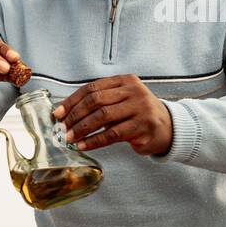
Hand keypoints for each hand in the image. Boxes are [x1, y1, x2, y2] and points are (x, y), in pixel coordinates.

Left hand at [53, 74, 173, 155]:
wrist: (168, 128)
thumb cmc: (136, 114)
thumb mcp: (121, 101)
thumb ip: (99, 103)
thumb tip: (64, 114)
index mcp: (125, 81)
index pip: (92, 88)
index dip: (72, 101)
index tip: (58, 113)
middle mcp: (134, 91)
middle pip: (96, 101)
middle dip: (75, 115)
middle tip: (63, 127)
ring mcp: (140, 108)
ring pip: (103, 117)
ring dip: (82, 128)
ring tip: (70, 138)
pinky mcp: (143, 126)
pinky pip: (112, 134)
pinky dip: (95, 141)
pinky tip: (84, 145)